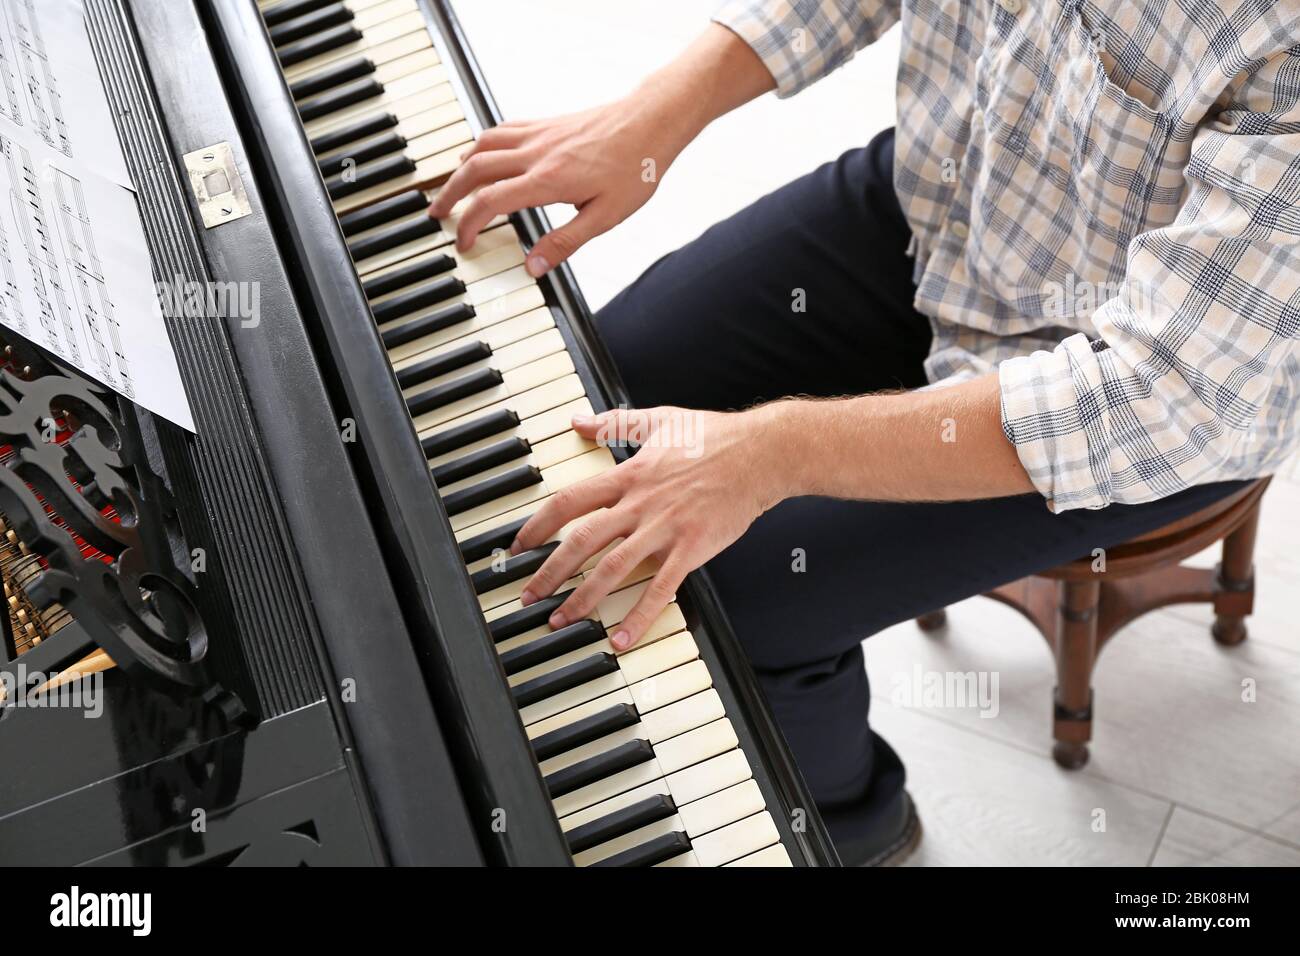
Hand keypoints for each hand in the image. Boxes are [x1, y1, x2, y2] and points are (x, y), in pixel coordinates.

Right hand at [427, 97, 690, 273]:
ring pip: (481, 144)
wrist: (652, 122)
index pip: (490, 203)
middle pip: (473, 170)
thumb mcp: (605, 217)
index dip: (469, 225)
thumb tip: (533, 266)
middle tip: (438, 213)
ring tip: (452, 185)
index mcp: (546, 181)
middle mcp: (535, 154)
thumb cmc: (634, 168)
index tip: (463, 242)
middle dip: (449, 194)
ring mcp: (538, 134)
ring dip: (460, 166)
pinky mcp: (546, 123)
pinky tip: (482, 153)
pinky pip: (501, 130)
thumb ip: (565, 243)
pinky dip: (482, 144)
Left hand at [512, 405, 786, 650]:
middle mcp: (640, 504)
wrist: (761, 454)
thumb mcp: (658, 419)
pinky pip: (659, 589)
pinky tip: (621, 638)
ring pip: (613, 569)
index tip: (520, 546)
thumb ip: (614, 423)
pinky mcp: (691, 550)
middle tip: (527, 596)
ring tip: (561, 621)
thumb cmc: (715, 437)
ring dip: (582, 599)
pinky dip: (638, 616)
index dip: (539, 525)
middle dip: (549, 572)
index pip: (570, 502)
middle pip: (582, 541)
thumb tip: (578, 421)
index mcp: (629, 475)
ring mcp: (665, 529)